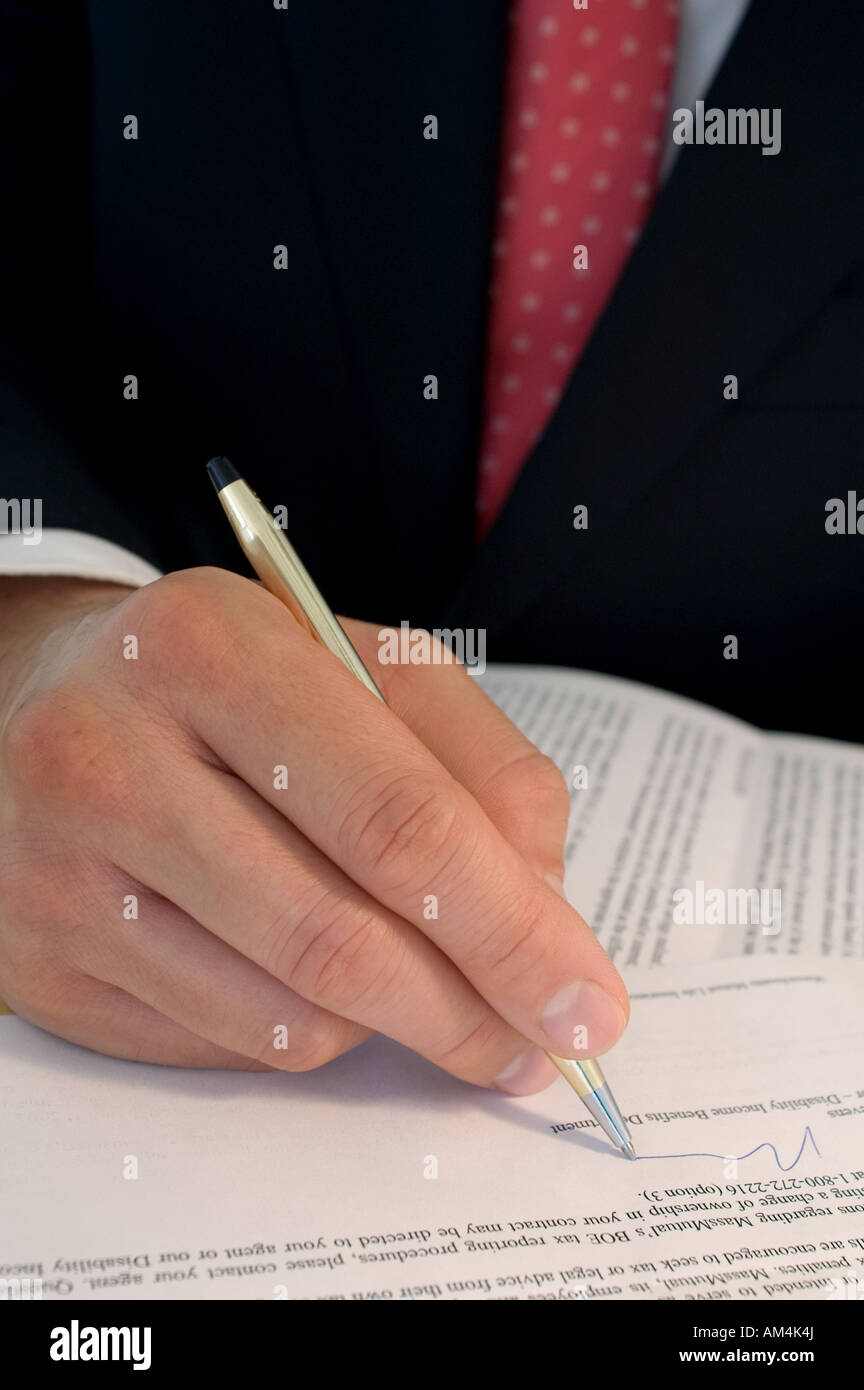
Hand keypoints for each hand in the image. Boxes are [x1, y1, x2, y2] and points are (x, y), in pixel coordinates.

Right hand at [0, 568, 627, 1090]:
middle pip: (339, 937)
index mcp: (212, 649)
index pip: (395, 816)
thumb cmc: (229, 686)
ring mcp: (60, 873)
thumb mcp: (360, 669)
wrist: (39, 702)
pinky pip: (226, 1048)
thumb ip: (477, 765)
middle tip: (542, 1041)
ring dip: (395, 1024)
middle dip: (472, 1008)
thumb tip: (544, 910)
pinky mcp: (42, 967)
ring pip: (289, 1015)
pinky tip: (315, 977)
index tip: (583, 995)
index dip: (511, 925)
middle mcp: (110, 757)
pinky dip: (307, 1029)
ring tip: (429, 989)